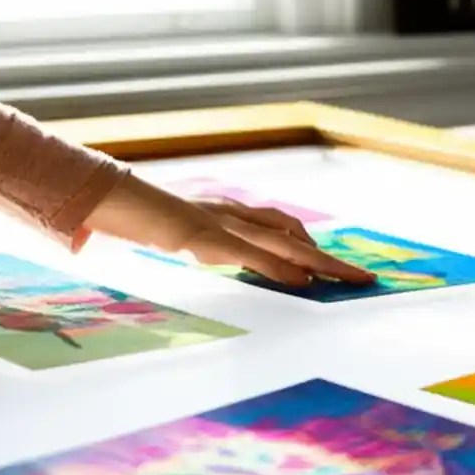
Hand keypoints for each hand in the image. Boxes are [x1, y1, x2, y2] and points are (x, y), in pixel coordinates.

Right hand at [83, 174, 375, 286]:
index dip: (311, 246)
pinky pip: (252, 253)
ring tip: (348, 278)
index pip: (281, 229)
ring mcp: (222, 224)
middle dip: (330, 258)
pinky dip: (280, 266)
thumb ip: (202, 244)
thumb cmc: (142, 217)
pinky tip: (302, 279)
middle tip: (363, 278)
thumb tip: (219, 260)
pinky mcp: (209, 236)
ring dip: (319, 261)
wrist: (112, 195)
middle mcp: (233, 214)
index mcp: (228, 213)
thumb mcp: (180, 234)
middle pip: (293, 236)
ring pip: (282, 243)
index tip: (336, 266)